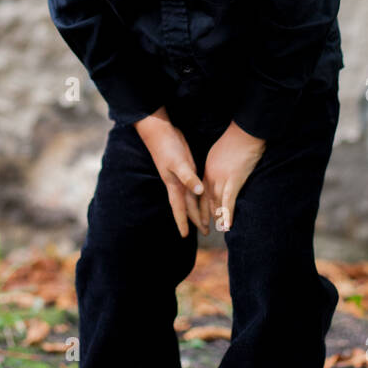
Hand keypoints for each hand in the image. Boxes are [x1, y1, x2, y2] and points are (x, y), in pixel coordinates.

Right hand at [134, 107, 208, 237]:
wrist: (161, 131)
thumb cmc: (167, 147)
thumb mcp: (178, 163)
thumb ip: (188, 177)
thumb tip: (199, 192)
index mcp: (174, 185)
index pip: (179, 208)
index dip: (182, 222)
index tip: (185, 236)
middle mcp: (178, 183)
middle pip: (188, 206)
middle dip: (196, 219)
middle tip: (206, 231)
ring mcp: (182, 176)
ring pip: (192, 197)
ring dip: (199, 207)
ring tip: (207, 218)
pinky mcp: (187, 167)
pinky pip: (195, 184)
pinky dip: (200, 192)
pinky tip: (204, 194)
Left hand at [202, 121, 266, 234]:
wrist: (245, 132)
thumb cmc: (237, 139)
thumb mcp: (221, 152)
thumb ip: (219, 165)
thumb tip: (223, 172)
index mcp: (208, 169)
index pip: (201, 191)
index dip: (200, 205)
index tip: (200, 215)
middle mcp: (212, 176)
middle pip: (206, 199)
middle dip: (206, 215)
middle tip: (205, 228)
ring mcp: (222, 179)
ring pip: (217, 202)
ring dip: (217, 217)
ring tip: (218, 230)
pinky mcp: (234, 180)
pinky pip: (229, 201)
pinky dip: (227, 214)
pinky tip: (227, 225)